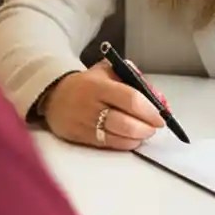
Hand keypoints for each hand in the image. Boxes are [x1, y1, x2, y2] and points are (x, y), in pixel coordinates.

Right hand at [42, 60, 165, 150]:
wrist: (54, 95)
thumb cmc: (88, 83)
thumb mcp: (109, 70)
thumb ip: (135, 79)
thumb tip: (158, 98)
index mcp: (99, 85)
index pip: (131, 99)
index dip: (149, 110)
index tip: (160, 115)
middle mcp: (92, 106)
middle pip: (126, 123)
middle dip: (146, 127)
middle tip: (154, 126)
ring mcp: (85, 124)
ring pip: (118, 137)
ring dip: (138, 137)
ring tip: (144, 132)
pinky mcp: (81, 138)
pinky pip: (109, 145)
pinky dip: (125, 143)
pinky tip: (131, 138)